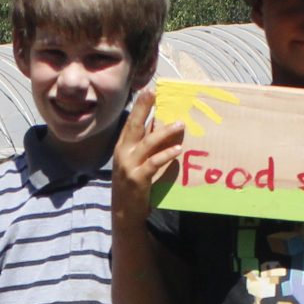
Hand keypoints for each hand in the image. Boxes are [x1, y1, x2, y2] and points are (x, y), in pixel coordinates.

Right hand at [109, 86, 184, 227]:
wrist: (125, 212)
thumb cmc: (134, 185)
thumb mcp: (137, 161)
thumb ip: (146, 145)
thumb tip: (160, 125)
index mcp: (123, 147)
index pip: (131, 123)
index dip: (139, 107)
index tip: (148, 91)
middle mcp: (123, 153)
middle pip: (134, 126)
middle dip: (143, 108)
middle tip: (153, 93)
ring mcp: (128, 166)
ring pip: (147, 143)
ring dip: (164, 132)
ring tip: (179, 124)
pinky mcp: (137, 179)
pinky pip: (153, 163)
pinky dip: (166, 155)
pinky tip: (178, 149)